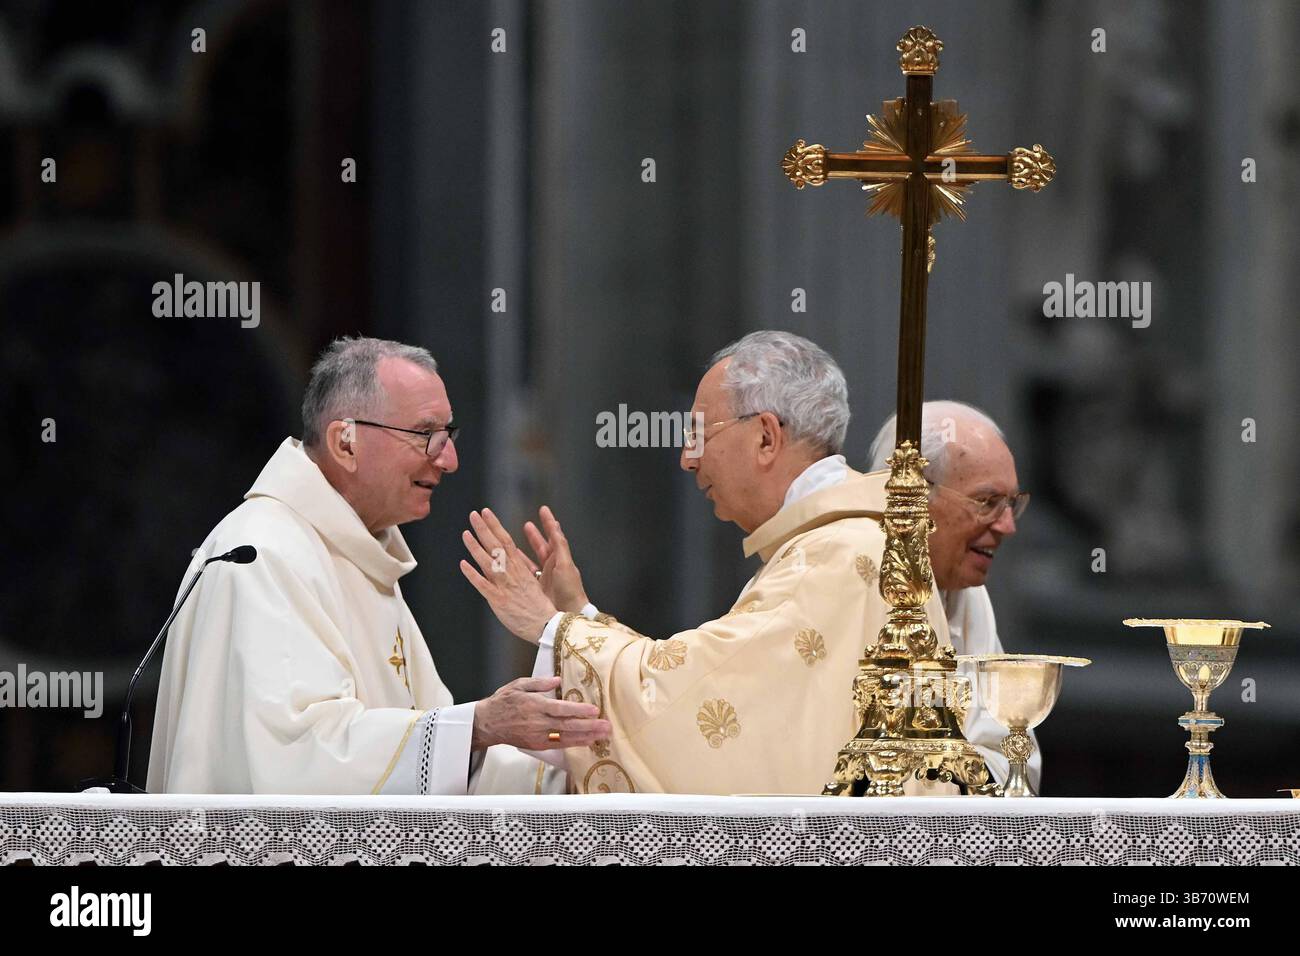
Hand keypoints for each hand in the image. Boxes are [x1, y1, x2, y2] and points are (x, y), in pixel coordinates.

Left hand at [459, 508, 556, 641]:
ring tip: (465, 533)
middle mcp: (512, 573)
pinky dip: (473, 574)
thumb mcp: (532, 583)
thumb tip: (513, 561)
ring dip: (475, 546)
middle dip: (484, 528)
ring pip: (488, 561)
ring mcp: (504, 585)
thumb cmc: (540, 607)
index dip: (495, 526)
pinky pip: (483, 585)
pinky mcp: (498, 599)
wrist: (546, 624)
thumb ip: (520, 571)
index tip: (486, 513)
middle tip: (474, 514)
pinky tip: (463, 564)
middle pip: (496, 546)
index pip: (506, 540)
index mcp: (520, 568)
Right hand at [472, 676, 610, 750]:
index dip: (578, 710)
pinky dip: (575, 744)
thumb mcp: (519, 685)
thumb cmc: (503, 702)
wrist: (487, 724)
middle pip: (568, 726)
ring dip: (586, 737)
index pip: (561, 709)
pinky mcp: (537, 745)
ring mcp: (538, 736)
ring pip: (566, 738)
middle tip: (606, 726)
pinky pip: (559, 745)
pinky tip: (587, 741)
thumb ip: (539, 683)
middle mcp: (538, 723)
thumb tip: (557, 680)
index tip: (594, 710)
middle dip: (589, 727)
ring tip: (602, 735)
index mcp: (535, 706)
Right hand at [523, 505, 589, 612]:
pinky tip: (510, 562)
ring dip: (524, 549)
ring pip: (532, 558)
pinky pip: (526, 572)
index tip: (543, 510)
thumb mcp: (565, 565)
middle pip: (542, 545)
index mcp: (561, 558)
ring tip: (514, 540)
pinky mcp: (537, 586)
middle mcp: (553, 566)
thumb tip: (555, 526)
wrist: (568, 613)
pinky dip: (518, 566)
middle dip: (534, 534)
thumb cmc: (570, 590)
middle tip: (526, 524)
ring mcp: (545, 576)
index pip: (554, 536)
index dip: (548, 522)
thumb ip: (559, 546)